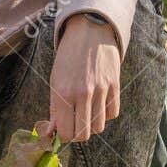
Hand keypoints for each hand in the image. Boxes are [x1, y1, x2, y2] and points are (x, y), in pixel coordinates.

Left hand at [44, 13, 120, 143]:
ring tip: (87, 110)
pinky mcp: (115, 85)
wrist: (89, 30)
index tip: (64, 129)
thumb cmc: (68, 56)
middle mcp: (82, 93)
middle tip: (75, 123)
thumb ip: (54, 108)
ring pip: (99, 127)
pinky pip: (112, 114)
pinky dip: (105, 113)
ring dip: (92, 123)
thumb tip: (52, 133)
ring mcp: (100, 90)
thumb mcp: (55, 80)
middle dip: (78, 133)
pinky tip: (99, 103)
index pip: (66, 133)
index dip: (65, 136)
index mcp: (62, 92)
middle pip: (84, 134)